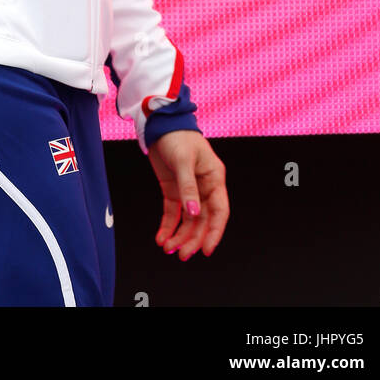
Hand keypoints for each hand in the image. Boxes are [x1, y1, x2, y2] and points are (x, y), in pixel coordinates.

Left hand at [147, 130, 228, 259]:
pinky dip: (168, 226)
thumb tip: (193, 213)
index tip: (207, 249)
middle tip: (181, 254)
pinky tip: (162, 238)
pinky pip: (173, 213)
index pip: (219, 211)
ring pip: (188, 220)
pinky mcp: (173, 190)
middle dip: (193, 239)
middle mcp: (204, 187)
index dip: (215, 231)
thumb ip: (188, 187)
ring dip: (179, 236)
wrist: (160, 124)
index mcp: (214, 179)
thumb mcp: (183, 161)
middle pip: (202, 220)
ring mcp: (189, 190)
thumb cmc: (177, 137)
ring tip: (168, 249)